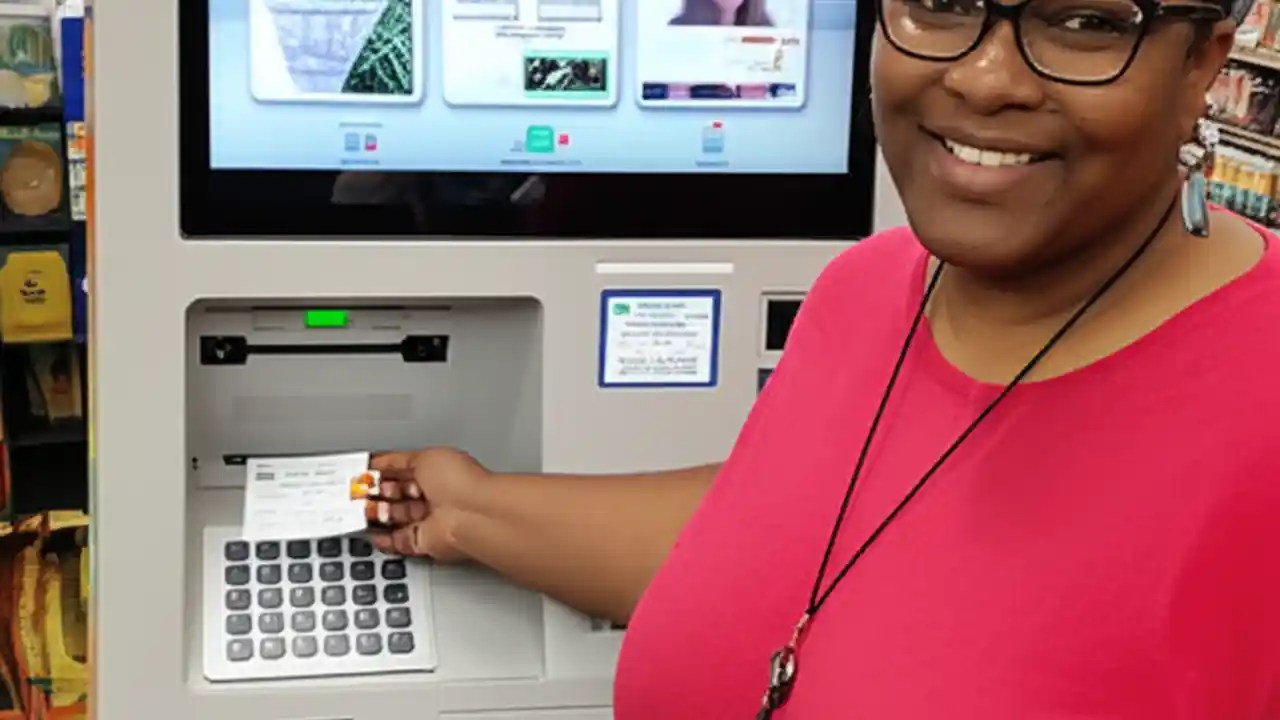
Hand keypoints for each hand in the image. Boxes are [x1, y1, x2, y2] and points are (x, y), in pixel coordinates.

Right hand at [365, 447, 490, 561]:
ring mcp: (430, 519)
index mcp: (438, 470)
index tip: (363, 472)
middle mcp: (435, 495)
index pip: (405, 468)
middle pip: (399, 493)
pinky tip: (371, 533)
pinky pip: (400, 541)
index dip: (383, 470)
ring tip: (357, 509)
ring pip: (396, 517)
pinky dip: (384, 539)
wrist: (470, 514)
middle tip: (356, 491)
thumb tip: (383, 461)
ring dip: (376, 513)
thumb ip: (400, 460)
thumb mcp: (424, 457)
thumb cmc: (460, 482)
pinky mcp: (424, 541)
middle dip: (377, 492)